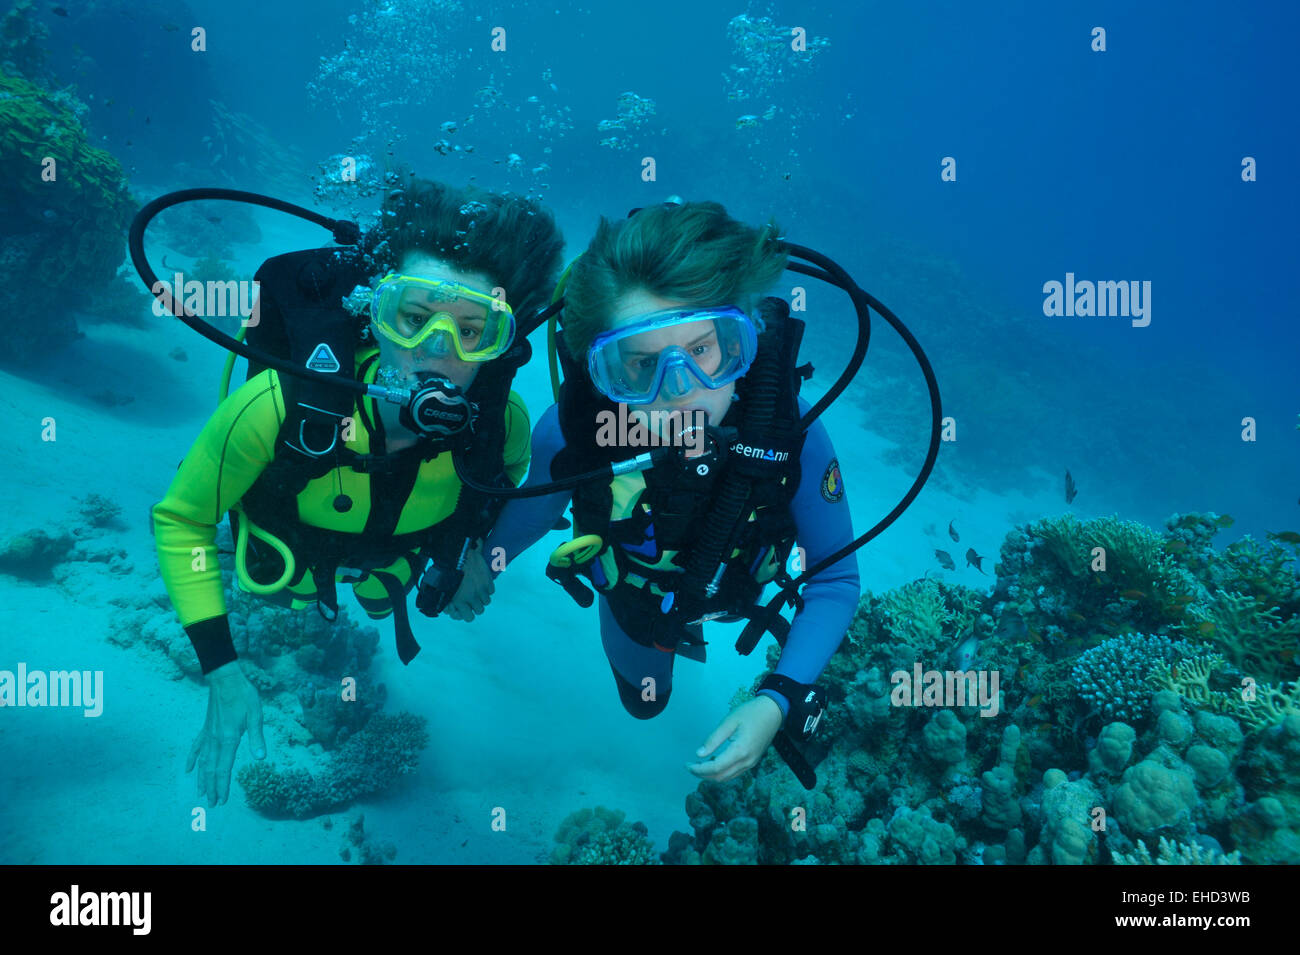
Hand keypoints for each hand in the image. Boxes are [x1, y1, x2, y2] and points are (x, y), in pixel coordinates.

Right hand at [186, 661, 265, 806]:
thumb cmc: (243, 695)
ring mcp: (208, 735)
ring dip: (202, 778)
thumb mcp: (256, 715)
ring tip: (201, 793)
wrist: (226, 679)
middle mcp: (215, 740)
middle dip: (212, 788)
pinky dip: (192, 759)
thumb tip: (261, 758)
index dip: (223, 786)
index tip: (222, 800)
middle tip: (212, 804)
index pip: (224, 768)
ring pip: (203, 762)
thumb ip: (257, 737)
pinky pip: (196, 747)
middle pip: (211, 769)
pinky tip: (188, 769)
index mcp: (229, 739)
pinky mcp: (206, 728)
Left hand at [444, 540, 493, 621]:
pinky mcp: (487, 580)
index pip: (469, 618)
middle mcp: (472, 596)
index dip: (467, 614)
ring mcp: (481, 588)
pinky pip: (491, 591)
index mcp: (459, 600)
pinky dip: (487, 589)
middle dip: (475, 606)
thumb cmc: (447, 571)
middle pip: (480, 610)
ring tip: (476, 590)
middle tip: (471, 599)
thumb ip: (448, 602)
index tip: (465, 609)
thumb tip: (451, 611)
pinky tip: (480, 583)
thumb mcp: (443, 589)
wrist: (457, 554)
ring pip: (486, 601)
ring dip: (482, 597)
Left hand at [686, 695, 782, 781]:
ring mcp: (751, 763)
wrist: (773, 712)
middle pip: (720, 777)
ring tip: (698, 767)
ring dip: (711, 776)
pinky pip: (734, 773)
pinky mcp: (753, 762)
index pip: (715, 768)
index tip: (688, 765)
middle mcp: (746, 761)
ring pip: (727, 777)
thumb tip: (699, 754)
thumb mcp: (729, 721)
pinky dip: (721, 773)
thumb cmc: (750, 713)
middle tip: (690, 766)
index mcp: (740, 751)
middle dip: (702, 775)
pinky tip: (713, 764)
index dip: (699, 769)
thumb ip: (713, 739)